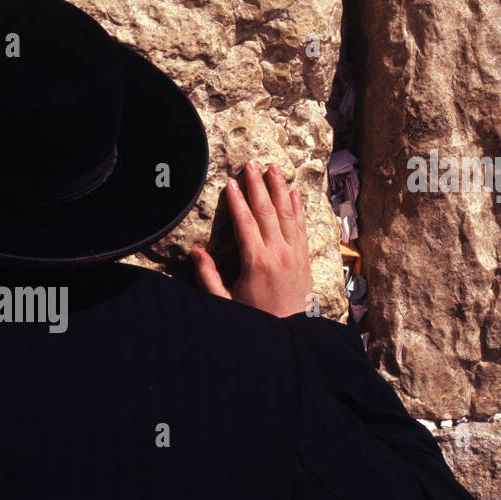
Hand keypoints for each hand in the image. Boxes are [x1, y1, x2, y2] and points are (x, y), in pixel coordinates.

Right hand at [190, 160, 313, 316]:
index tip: (231, 183)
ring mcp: (295, 254)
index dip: (237, 201)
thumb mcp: (225, 302)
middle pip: (267, 211)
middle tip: (251, 164)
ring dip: (280, 189)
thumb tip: (195, 253)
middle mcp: (279, 254)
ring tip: (274, 168)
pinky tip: (294, 193)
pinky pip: (302, 226)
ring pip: (288, 214)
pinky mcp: (305, 258)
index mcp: (256, 263)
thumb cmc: (255, 320)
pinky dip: (298, 207)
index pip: (245, 223)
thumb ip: (208, 277)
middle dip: (258, 185)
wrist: (289, 335)